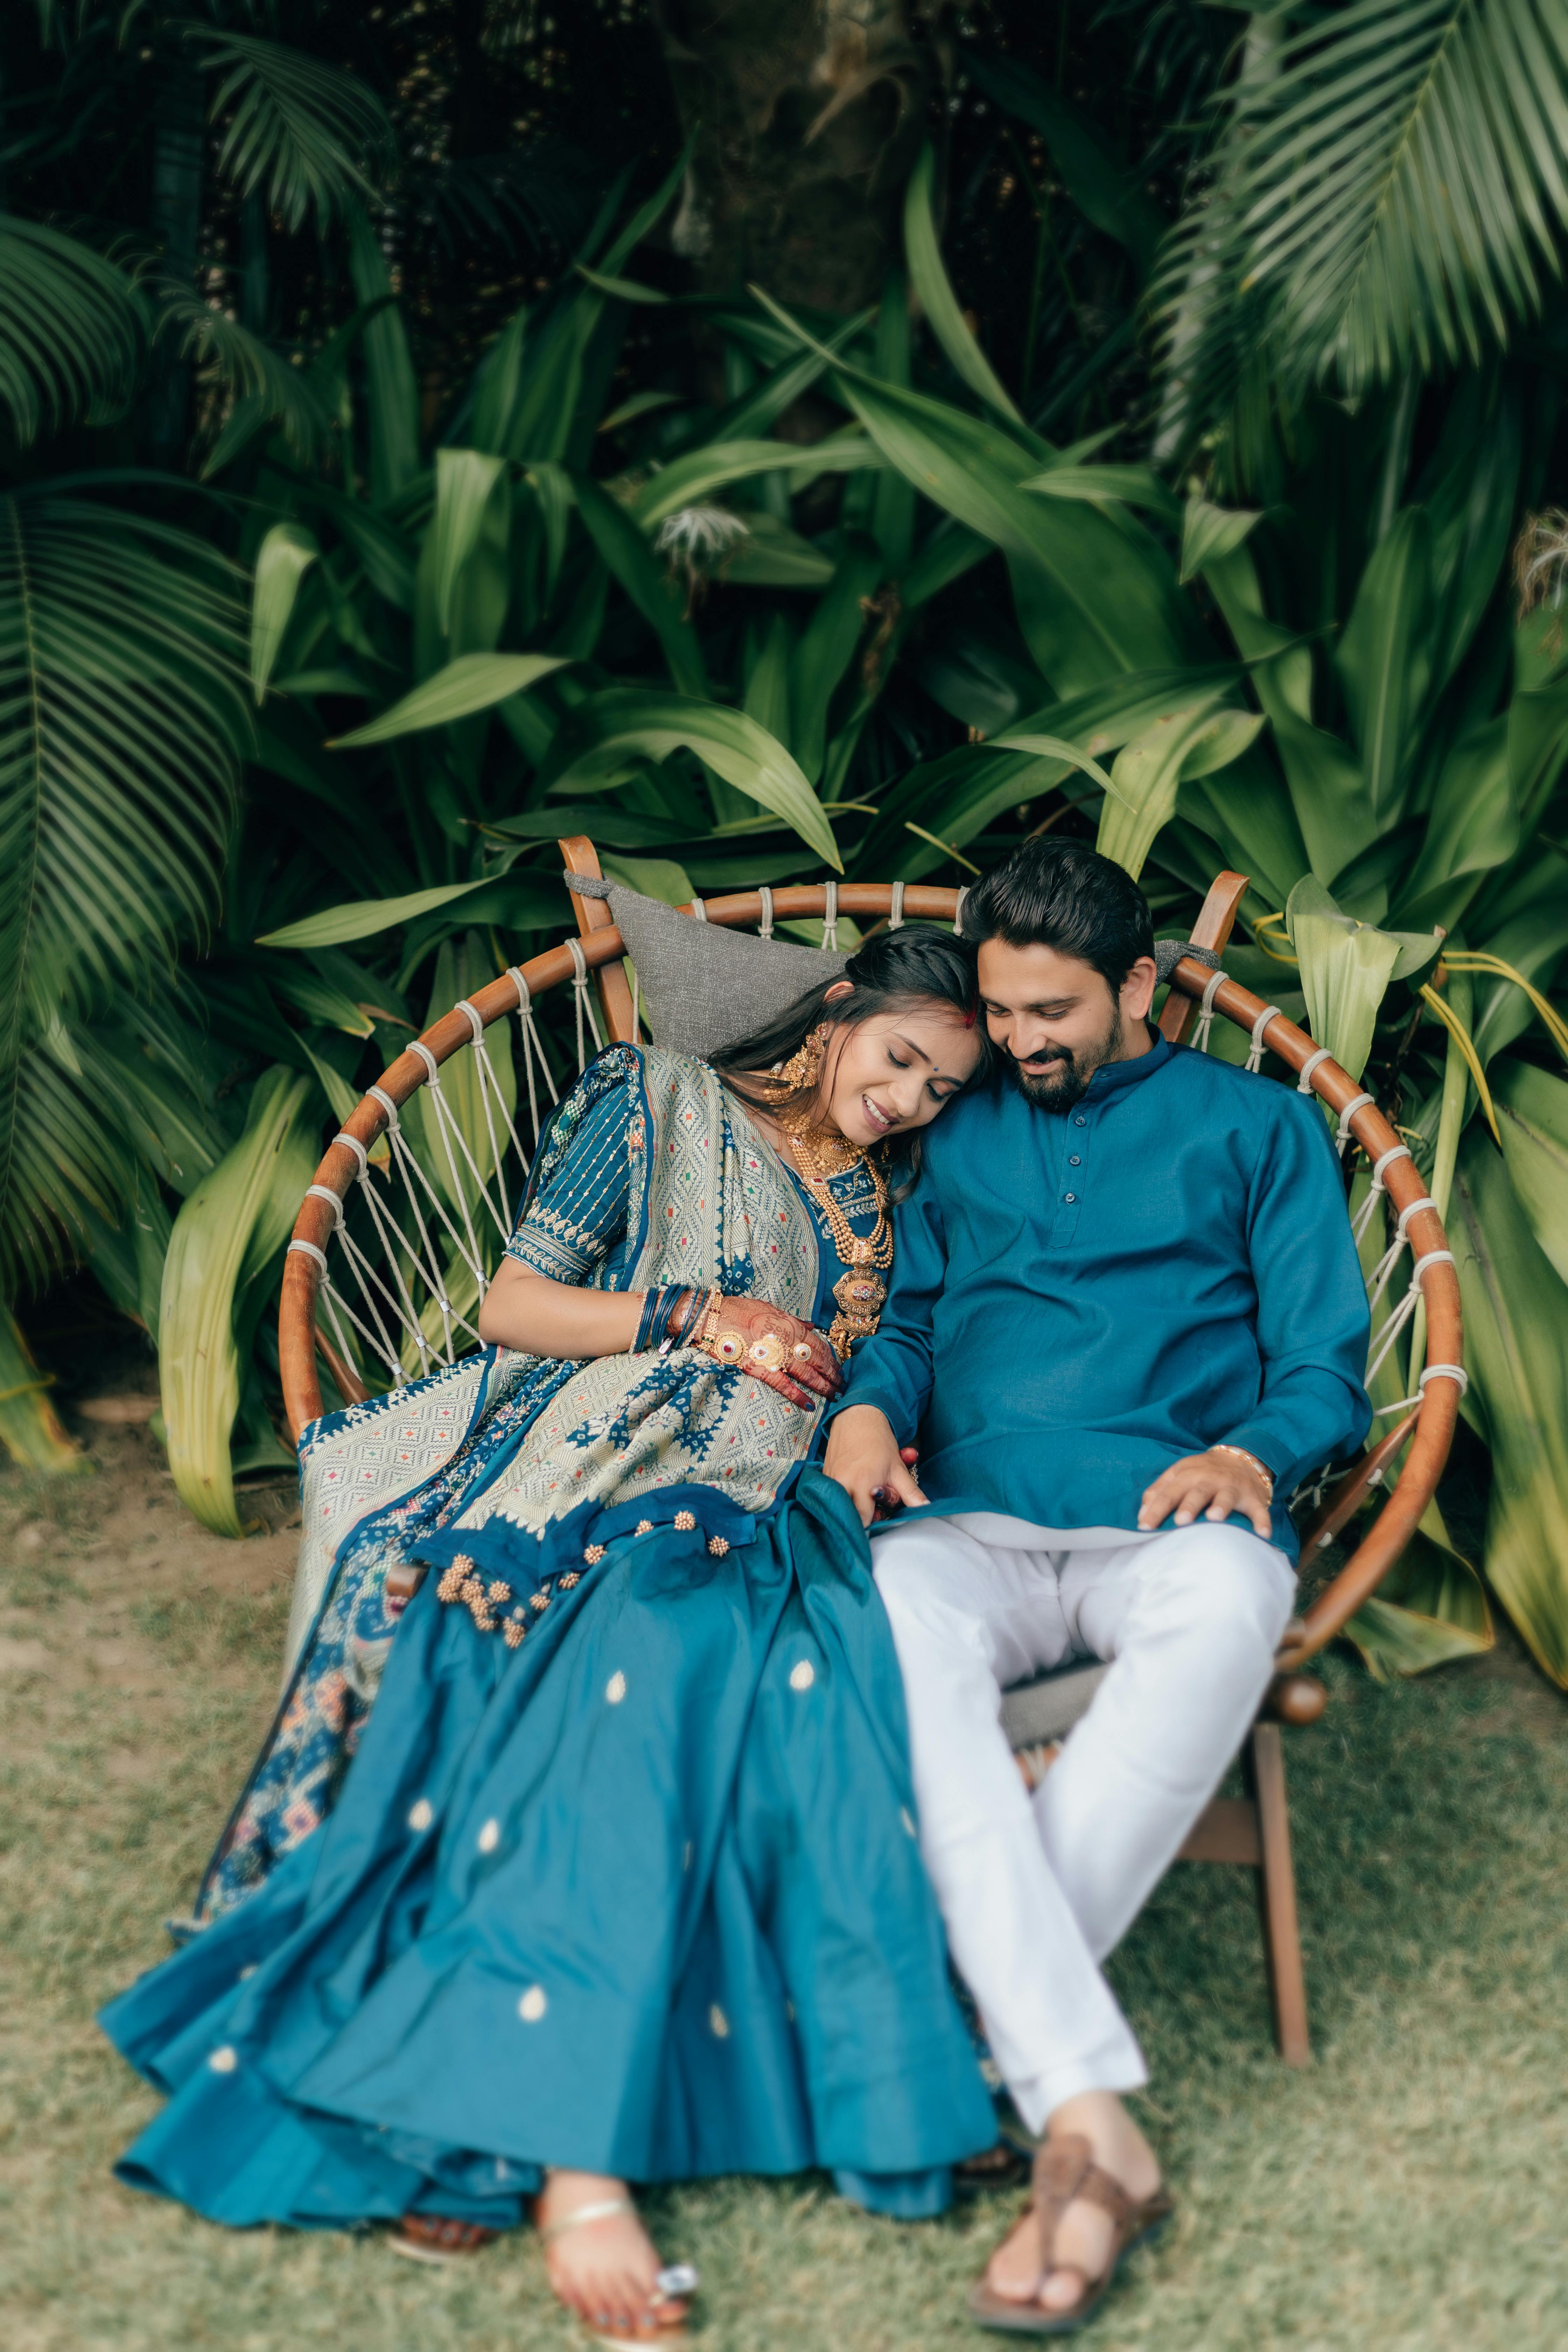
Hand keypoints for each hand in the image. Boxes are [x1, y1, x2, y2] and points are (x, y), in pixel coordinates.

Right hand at [692, 1293, 842, 1410]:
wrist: (712, 1318)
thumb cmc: (739, 1310)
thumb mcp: (770, 1308)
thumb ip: (792, 1320)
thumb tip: (811, 1325)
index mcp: (791, 1325)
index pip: (819, 1344)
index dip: (832, 1358)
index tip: (839, 1367)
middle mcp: (787, 1340)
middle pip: (818, 1360)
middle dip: (833, 1374)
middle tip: (843, 1385)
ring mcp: (774, 1355)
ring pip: (807, 1374)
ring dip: (823, 1386)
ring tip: (835, 1396)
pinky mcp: (759, 1368)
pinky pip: (783, 1385)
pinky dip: (797, 1396)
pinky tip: (809, 1405)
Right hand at [824, 1405, 927, 1527]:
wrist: (858, 1419)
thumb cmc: (879, 1444)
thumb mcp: (898, 1470)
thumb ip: (911, 1493)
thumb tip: (926, 1508)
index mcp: (863, 1485)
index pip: (864, 1521)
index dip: (874, 1522)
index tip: (880, 1516)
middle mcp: (842, 1484)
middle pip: (850, 1516)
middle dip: (862, 1515)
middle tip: (872, 1503)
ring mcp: (830, 1480)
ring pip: (839, 1506)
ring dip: (851, 1504)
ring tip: (861, 1493)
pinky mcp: (823, 1476)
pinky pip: (830, 1495)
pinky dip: (840, 1496)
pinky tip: (850, 1486)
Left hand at [1137, 1447, 1272, 1538]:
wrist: (1242, 1458)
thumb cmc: (1202, 1472)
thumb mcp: (1178, 1474)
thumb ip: (1159, 1491)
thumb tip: (1141, 1515)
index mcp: (1188, 1475)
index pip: (1168, 1493)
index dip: (1156, 1510)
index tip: (1144, 1528)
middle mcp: (1210, 1480)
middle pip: (1197, 1492)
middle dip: (1189, 1505)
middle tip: (1180, 1521)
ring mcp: (1233, 1488)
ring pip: (1226, 1497)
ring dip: (1221, 1506)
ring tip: (1214, 1519)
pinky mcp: (1254, 1498)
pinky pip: (1259, 1510)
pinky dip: (1262, 1522)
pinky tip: (1262, 1535)